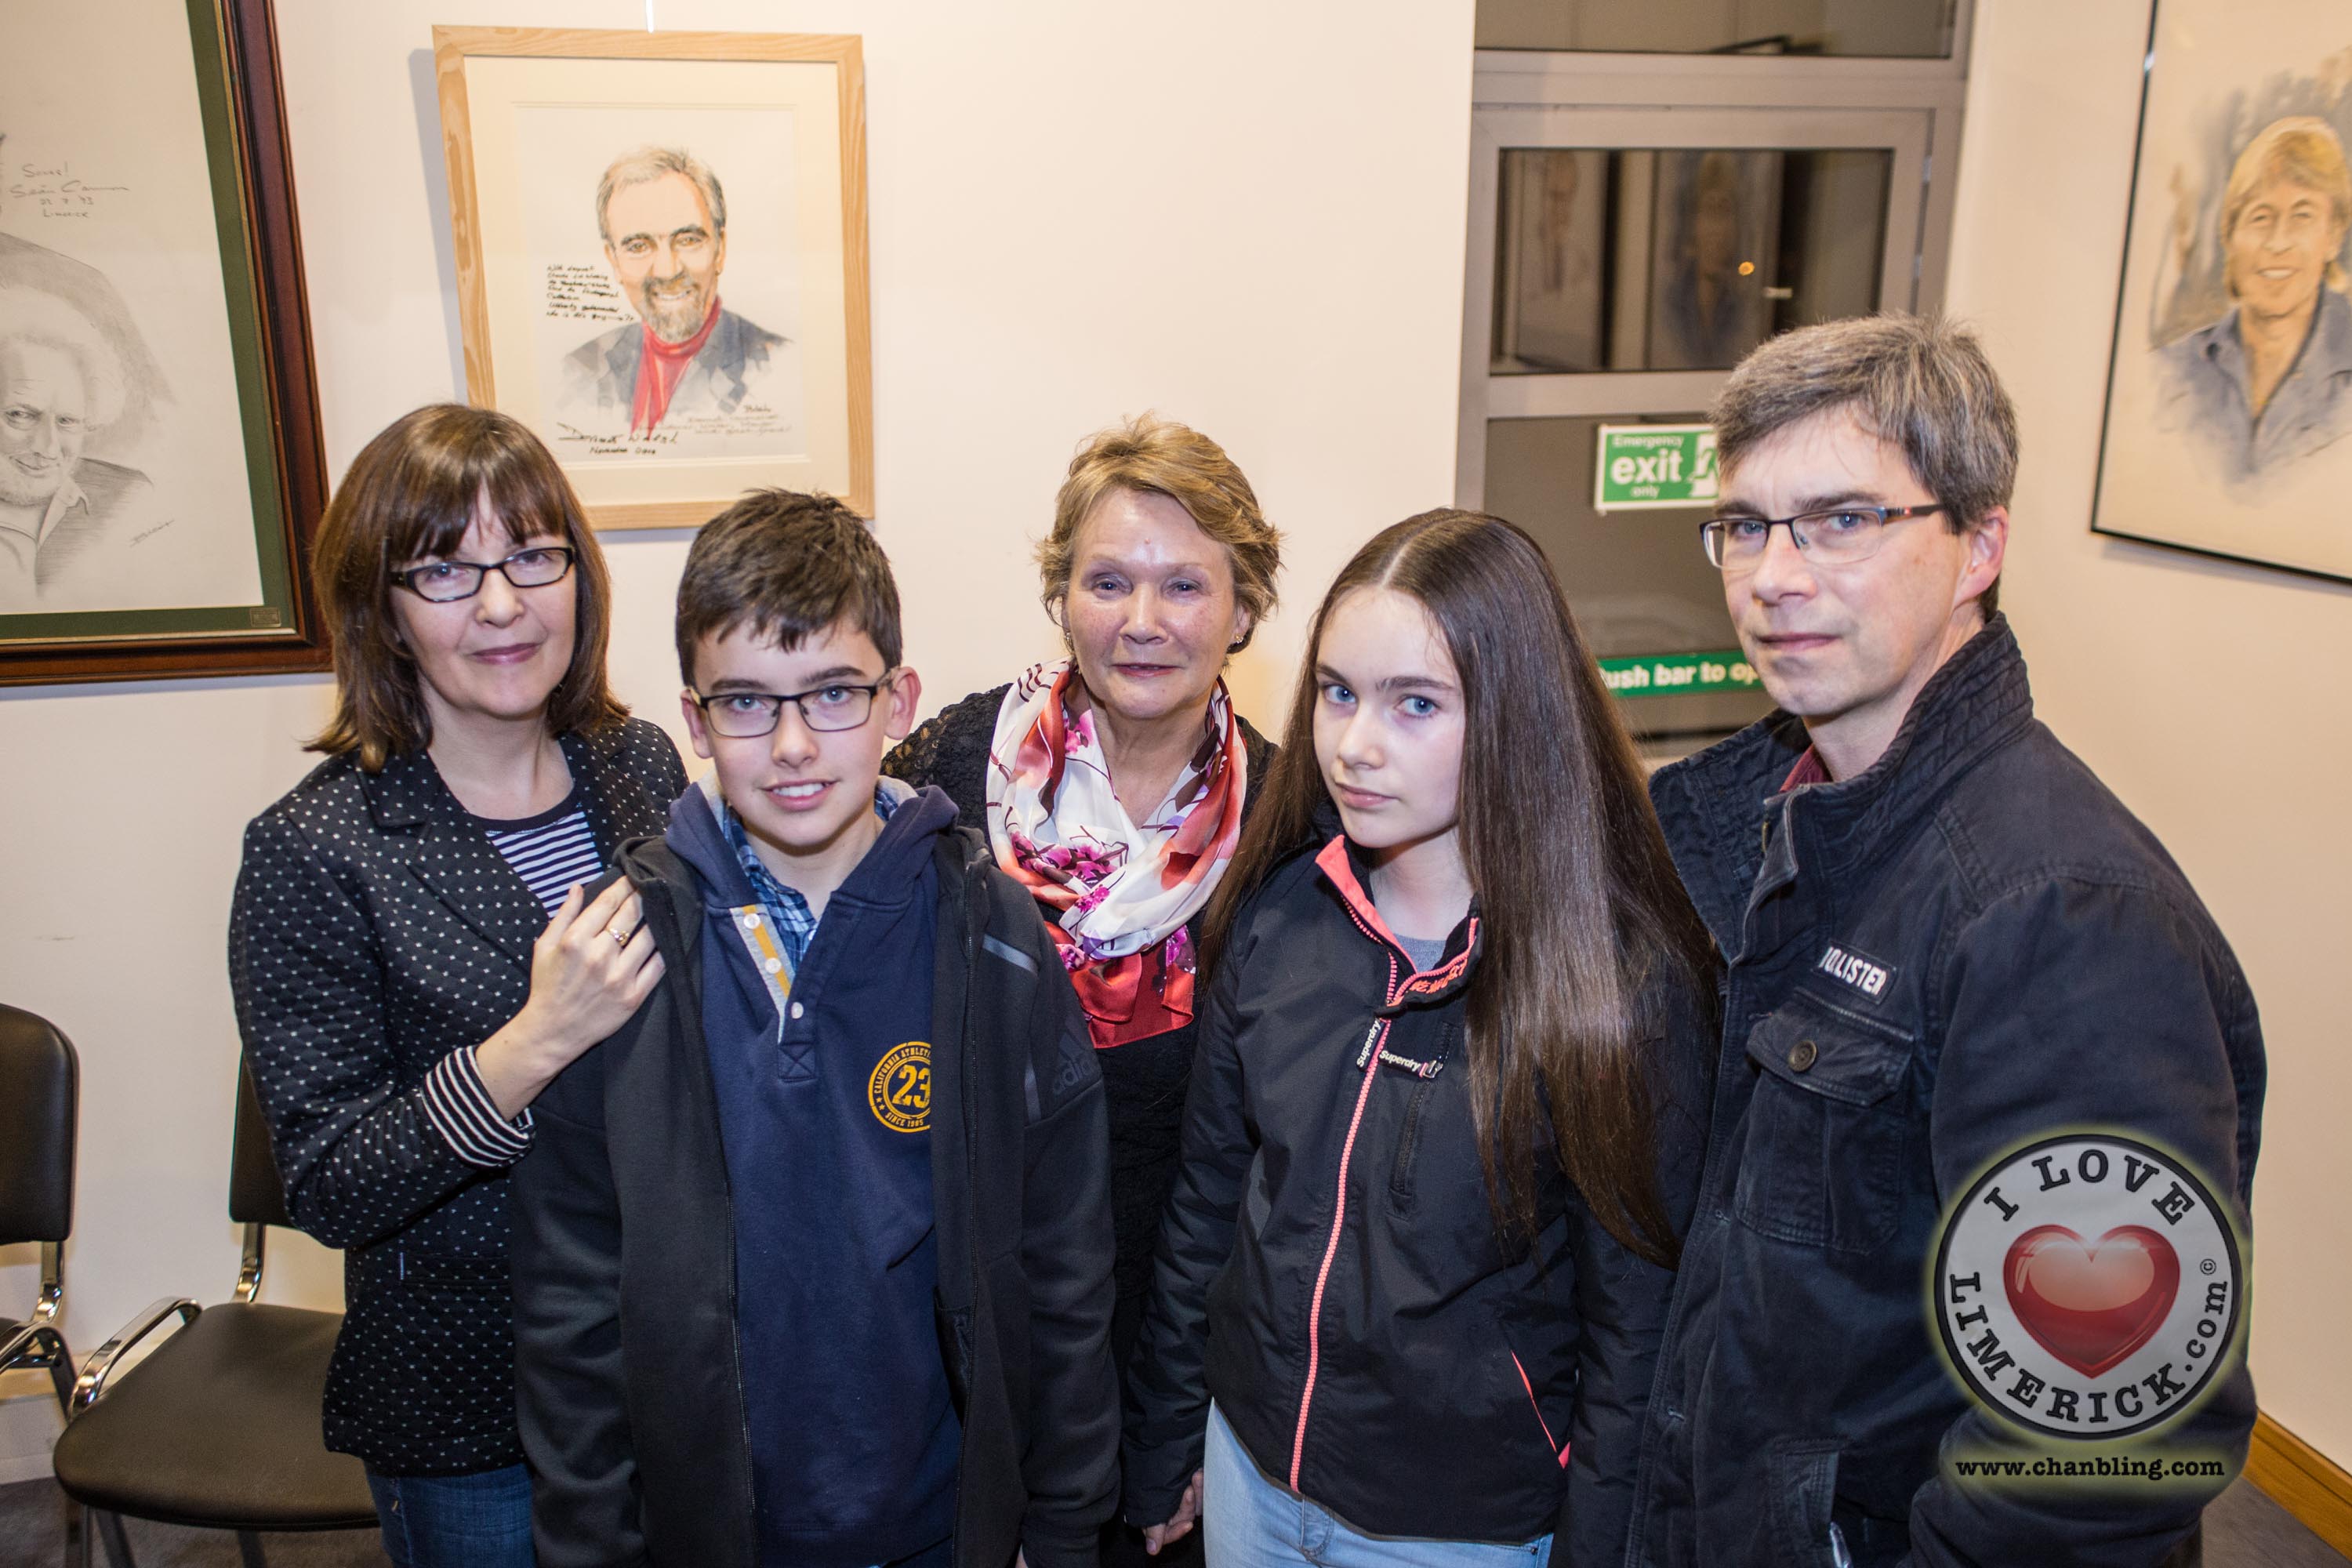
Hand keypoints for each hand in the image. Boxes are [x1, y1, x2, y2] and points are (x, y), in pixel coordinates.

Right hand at [476, 879, 664, 1115]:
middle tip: (653, 884)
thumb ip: (563, 915)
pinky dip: (665, 948)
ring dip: (658, 918)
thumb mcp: (545, 947)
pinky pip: (658, 965)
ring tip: (664, 908)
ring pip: (650, 936)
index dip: (625, 885)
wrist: (552, 1032)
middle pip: (632, 914)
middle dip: (644, 895)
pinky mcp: (634, 996)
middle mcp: (600, 956)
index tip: (634, 876)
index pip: (608, 903)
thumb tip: (578, 887)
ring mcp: (619, 977)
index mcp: (576, 940)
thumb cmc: (548, 986)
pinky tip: (668, 937)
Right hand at [1142, 1470, 1202, 1554]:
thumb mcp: (1149, 1497)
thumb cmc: (1149, 1464)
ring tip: (1197, 1475)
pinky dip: (1202, 1484)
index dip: (1177, 1531)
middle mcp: (1168, 1506)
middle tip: (1188, 1490)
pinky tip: (1201, 1471)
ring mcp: (1180, 1494)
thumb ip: (1153, 1525)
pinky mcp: (1192, 1483)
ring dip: (1197, 1491)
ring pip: (1195, 1505)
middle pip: (1183, 1518)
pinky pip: (1202, 1491)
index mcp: (1154, 1513)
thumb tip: (1152, 1550)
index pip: (1167, 1533)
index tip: (1187, 1525)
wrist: (1158, 1437)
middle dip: (1187, 1505)